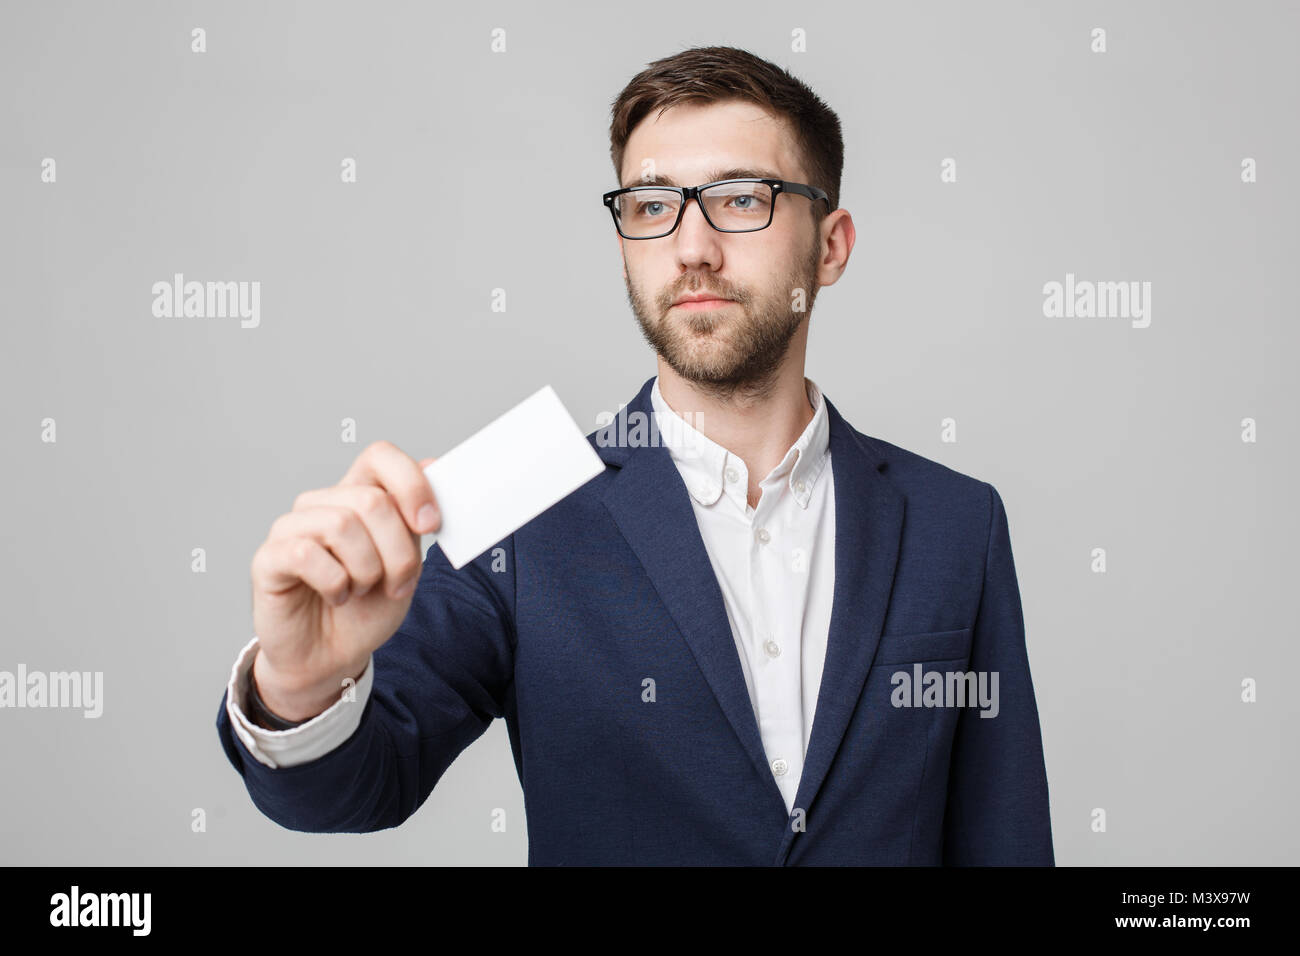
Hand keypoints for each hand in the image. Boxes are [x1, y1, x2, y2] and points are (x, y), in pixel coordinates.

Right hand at [248, 440, 439, 719]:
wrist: (332, 657)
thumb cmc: (366, 609)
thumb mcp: (406, 564)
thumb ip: (415, 520)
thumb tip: (434, 465)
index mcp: (357, 496)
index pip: (380, 456)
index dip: (411, 484)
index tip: (431, 524)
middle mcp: (322, 504)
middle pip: (372, 500)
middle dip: (398, 552)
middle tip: (396, 584)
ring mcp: (291, 528)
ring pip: (342, 525)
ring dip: (367, 570)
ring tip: (362, 590)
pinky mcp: (268, 558)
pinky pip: (306, 554)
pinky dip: (335, 583)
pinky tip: (337, 596)